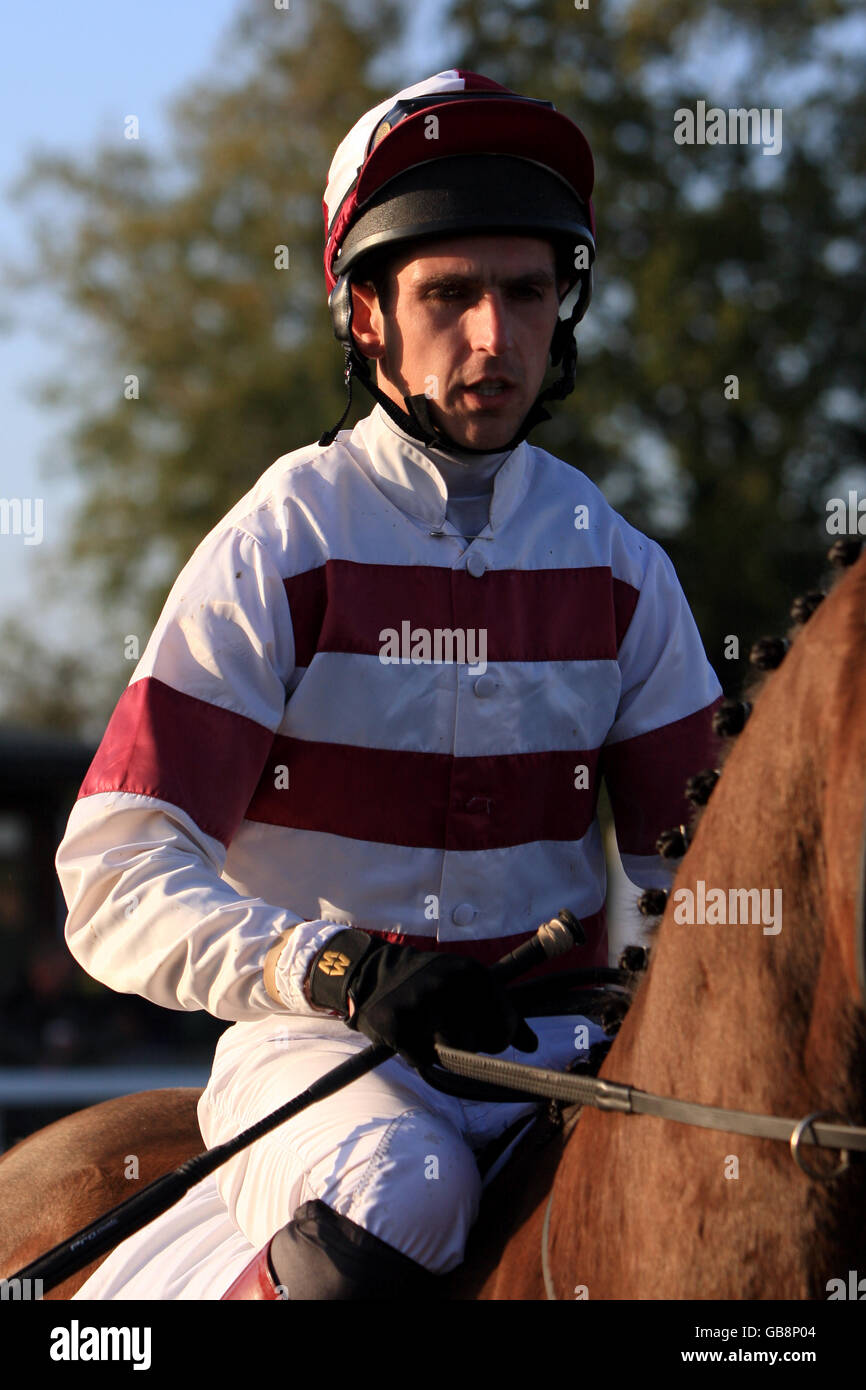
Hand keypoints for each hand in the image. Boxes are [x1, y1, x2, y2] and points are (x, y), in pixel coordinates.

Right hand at [345, 940, 537, 1068]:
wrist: (377, 974)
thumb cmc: (433, 985)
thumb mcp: (471, 988)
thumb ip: (504, 1016)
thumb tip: (533, 1046)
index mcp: (474, 974)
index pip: (502, 1033)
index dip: (492, 1041)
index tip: (475, 1029)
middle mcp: (450, 985)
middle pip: (475, 1048)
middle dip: (462, 1047)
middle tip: (443, 1026)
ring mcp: (422, 1002)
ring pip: (448, 1057)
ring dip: (439, 1052)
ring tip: (427, 1029)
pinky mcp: (397, 1021)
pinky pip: (420, 1060)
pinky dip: (416, 1054)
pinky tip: (408, 1033)